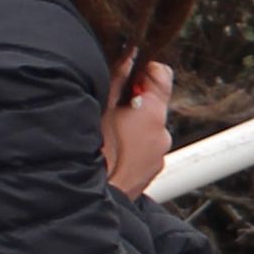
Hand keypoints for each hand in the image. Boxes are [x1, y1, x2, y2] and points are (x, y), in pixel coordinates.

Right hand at [102, 56, 174, 198]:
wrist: (91, 198)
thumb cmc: (91, 152)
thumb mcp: (99, 108)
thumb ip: (118, 77)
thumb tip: (129, 54)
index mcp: (151, 112)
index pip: (163, 75)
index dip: (144, 71)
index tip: (128, 76)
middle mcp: (162, 132)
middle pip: (153, 104)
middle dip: (133, 103)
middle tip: (108, 110)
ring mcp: (159, 154)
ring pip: (148, 129)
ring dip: (132, 127)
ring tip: (106, 136)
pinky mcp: (152, 171)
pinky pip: (145, 150)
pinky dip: (132, 147)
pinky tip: (111, 153)